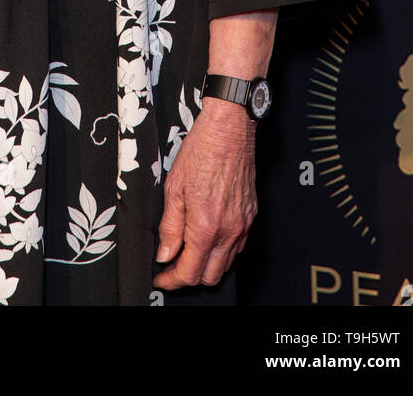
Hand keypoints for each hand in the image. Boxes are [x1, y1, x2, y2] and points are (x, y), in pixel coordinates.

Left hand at [153, 98, 256, 289]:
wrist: (229, 131)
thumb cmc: (202, 151)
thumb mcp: (173, 188)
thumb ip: (169, 226)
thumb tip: (165, 253)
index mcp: (206, 227)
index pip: (189, 272)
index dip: (171, 280)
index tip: (162, 278)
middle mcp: (228, 231)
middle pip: (209, 276)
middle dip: (188, 276)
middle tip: (172, 265)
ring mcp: (243, 225)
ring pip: (226, 265)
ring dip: (206, 265)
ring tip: (188, 251)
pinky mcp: (250, 216)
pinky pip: (237, 247)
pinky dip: (222, 250)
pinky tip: (208, 237)